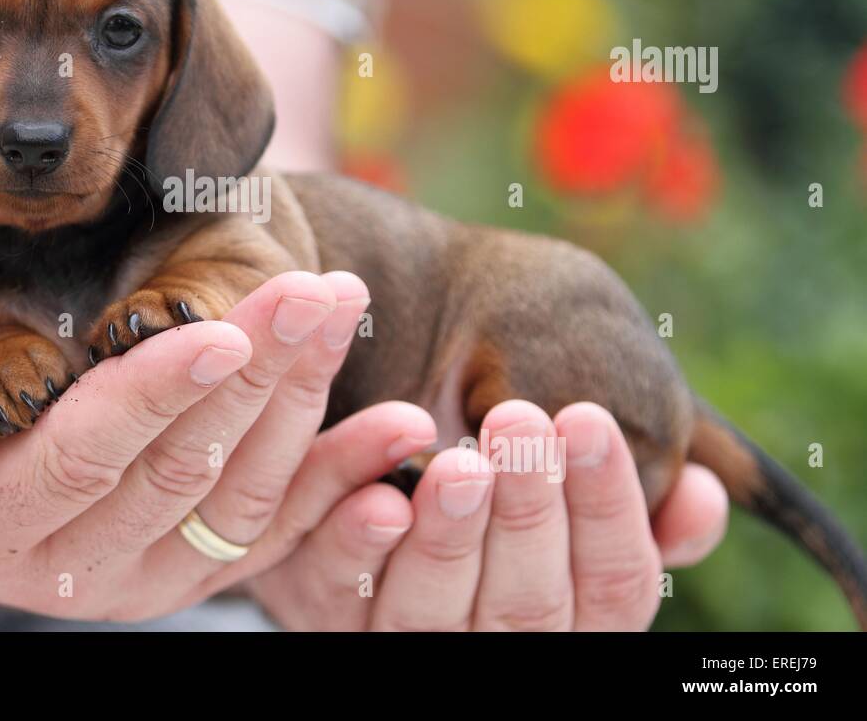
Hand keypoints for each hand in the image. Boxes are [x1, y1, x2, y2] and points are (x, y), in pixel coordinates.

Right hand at [0, 270, 387, 619]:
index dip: (154, 392)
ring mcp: (142, 575)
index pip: (88, 455)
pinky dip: (339, 481)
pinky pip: (274, 529)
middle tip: (315, 293)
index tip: (222, 327)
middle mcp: (77, 571)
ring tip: (346, 319)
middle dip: (255, 376)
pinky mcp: (188, 564)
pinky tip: (397, 432)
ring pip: (240, 496)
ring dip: (305, 408)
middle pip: (182, 471)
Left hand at [246, 399, 728, 629]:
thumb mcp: (571, 446)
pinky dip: (359, 550)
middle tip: (520, 421)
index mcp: (573, 606)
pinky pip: (342, 596)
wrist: (386, 397)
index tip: (587, 419)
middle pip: (528, 607)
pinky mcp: (333, 610)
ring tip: (457, 461)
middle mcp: (500, 636)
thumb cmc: (498, 411)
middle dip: (530, 511)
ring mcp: (413, 631)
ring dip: (452, 537)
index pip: (615, 584)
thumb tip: (702, 492)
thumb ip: (634, 487)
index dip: (608, 507)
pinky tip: (376, 499)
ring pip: (434, 614)